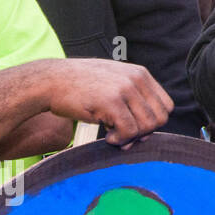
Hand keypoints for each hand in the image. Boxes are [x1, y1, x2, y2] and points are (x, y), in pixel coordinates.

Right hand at [46, 59, 172, 146]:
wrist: (49, 81)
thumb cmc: (78, 88)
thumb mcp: (112, 84)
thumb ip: (132, 102)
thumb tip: (146, 133)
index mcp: (140, 74)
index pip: (166, 106)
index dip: (153, 122)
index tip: (134, 129)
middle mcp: (137, 79)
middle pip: (160, 118)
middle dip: (144, 133)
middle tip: (123, 137)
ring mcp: (125, 89)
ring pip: (147, 126)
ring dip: (131, 138)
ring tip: (113, 136)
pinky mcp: (111, 102)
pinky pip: (130, 131)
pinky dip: (120, 140)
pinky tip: (107, 136)